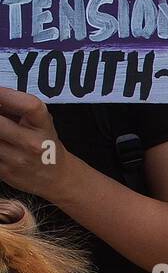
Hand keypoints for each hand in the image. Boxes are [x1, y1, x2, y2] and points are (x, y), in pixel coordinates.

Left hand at [0, 87, 75, 202]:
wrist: (56, 177)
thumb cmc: (44, 145)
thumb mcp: (40, 121)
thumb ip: (15, 105)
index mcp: (43, 126)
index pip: (28, 105)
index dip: (6, 95)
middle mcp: (33, 144)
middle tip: (0, 117)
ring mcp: (18, 159)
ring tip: (3, 133)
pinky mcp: (5, 171)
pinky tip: (3, 146)